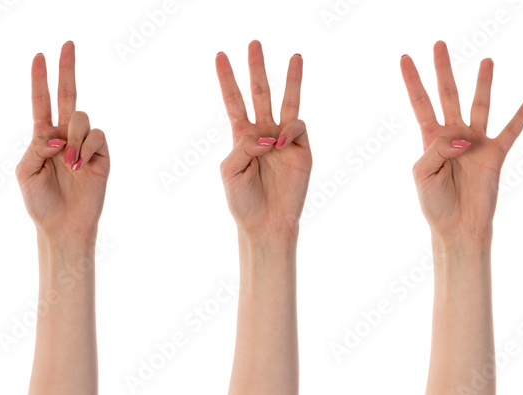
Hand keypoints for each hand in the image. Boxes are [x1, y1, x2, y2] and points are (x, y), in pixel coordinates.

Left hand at [16, 41, 109, 242]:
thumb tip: (58, 135)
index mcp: (43, 137)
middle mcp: (65, 135)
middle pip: (68, 95)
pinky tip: (80, 164)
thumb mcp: (25, 172)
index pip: (41, 101)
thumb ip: (36, 146)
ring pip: (81, 118)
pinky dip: (86, 146)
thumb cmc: (40, 202)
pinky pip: (97, 135)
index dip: (40, 79)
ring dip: (72, 137)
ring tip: (69, 163)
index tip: (39, 55)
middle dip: (67, 68)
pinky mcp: (102, 155)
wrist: (63, 226)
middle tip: (68, 43)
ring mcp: (85, 144)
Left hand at [215, 41, 310, 240]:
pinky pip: (297, 127)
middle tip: (254, 43)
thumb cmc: (243, 201)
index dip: (226, 79)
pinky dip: (288, 130)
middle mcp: (264, 133)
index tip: (220, 56)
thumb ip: (243, 145)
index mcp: (242, 136)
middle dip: (257, 68)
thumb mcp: (230, 170)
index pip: (233, 101)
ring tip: (296, 57)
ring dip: (292, 79)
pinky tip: (279, 143)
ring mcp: (284, 140)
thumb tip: (268, 134)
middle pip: (259, 93)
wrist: (266, 224)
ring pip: (288, 102)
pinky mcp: (302, 149)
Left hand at [400, 41, 522, 239]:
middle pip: (447, 94)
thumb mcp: (423, 174)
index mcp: (430, 139)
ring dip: (483, 83)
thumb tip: (462, 137)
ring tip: (486, 60)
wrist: (458, 228)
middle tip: (439, 43)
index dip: (412, 81)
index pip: (420, 102)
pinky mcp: (495, 154)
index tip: (405, 58)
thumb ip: (436, 149)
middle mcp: (454, 135)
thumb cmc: (435, 204)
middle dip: (443, 69)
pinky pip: (511, 130)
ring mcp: (476, 143)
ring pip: (479, 105)